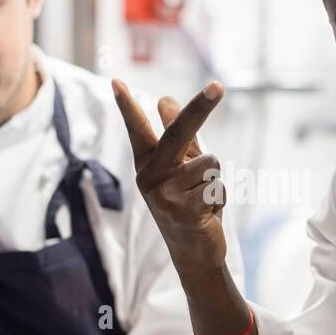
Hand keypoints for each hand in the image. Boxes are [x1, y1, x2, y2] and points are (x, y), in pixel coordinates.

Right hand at [111, 79, 227, 276]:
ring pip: (210, 163)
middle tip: (218, 86)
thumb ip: (178, 135)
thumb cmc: (188, 204)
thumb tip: (163, 97)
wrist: (194, 253)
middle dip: (200, 107)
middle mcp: (150, 177)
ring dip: (215, 179)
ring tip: (203, 199)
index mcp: (148, 164)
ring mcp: (164, 196)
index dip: (128, 106)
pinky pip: (217, 186)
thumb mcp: (181, 168)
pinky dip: (220, 198)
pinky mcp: (183, 211)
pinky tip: (207, 214)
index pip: (137, 130)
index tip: (116, 81)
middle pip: (178, 133)